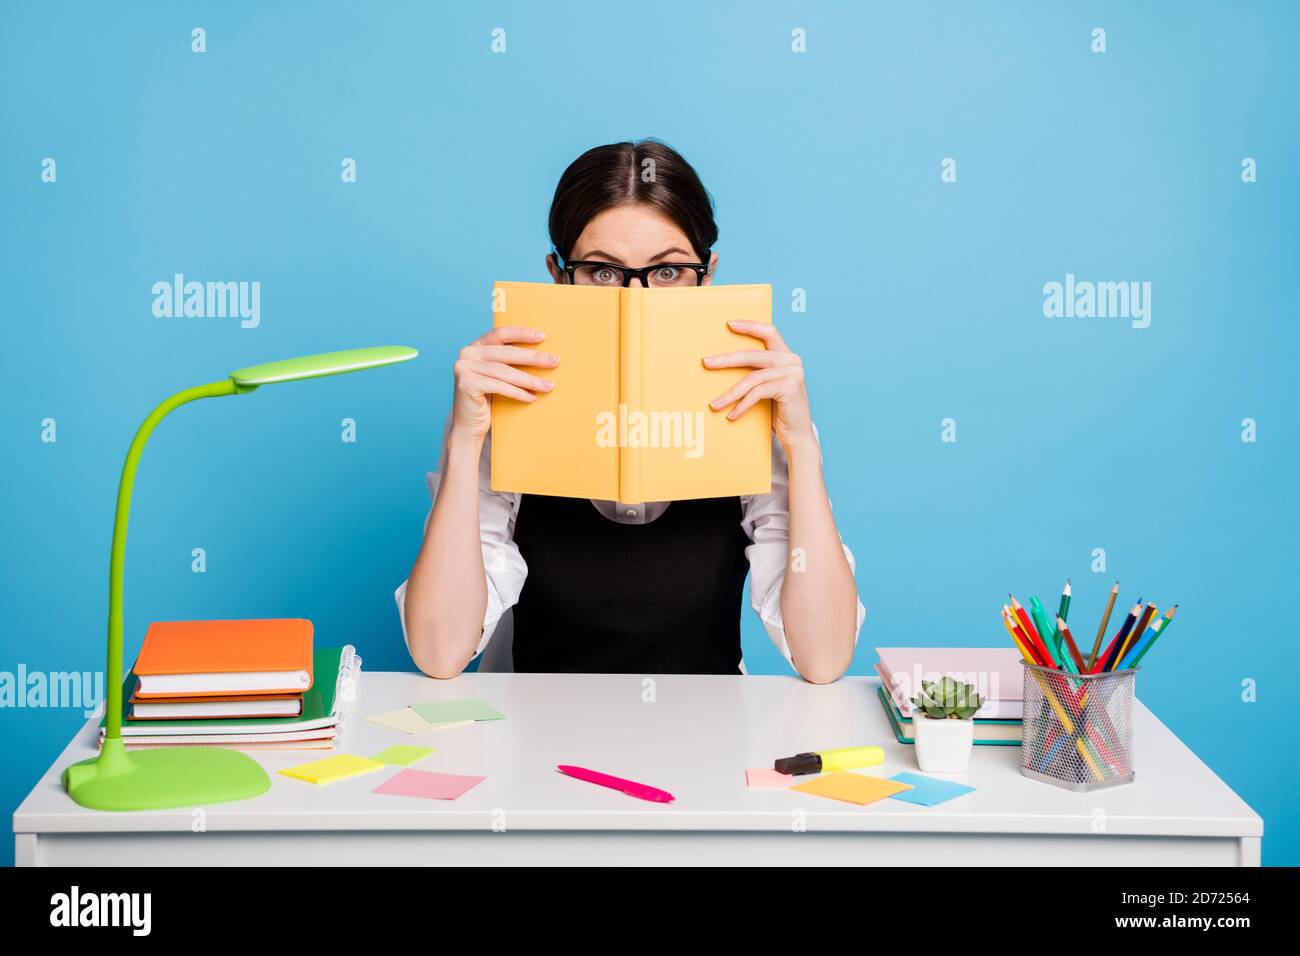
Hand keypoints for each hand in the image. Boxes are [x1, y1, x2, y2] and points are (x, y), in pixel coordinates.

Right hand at [451, 326, 557, 440]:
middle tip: (555, 362)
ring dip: (529, 380)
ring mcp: (464, 367)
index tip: (543, 337)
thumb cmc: (488, 399)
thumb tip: (543, 354)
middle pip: (507, 353)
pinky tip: (531, 397)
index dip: (522, 334)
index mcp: (475, 346)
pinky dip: (517, 392)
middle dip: (533, 358)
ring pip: (504, 372)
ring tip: (548, 386)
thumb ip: (508, 361)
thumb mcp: (497, 375)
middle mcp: (467, 353)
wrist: (469, 425)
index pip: (501, 334)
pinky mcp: (466, 383)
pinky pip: (498, 386)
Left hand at [704, 320, 813, 450]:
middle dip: (727, 359)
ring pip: (752, 378)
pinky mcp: (789, 388)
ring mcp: (793, 374)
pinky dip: (742, 405)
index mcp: (787, 356)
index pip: (769, 332)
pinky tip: (732, 414)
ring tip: (715, 404)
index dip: (750, 326)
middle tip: (707, 362)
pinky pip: (758, 393)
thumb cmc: (779, 411)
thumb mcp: (768, 386)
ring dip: (730, 393)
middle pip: (753, 355)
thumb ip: (757, 372)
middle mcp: (792, 361)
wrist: (798, 435)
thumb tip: (722, 363)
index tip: (729, 324)